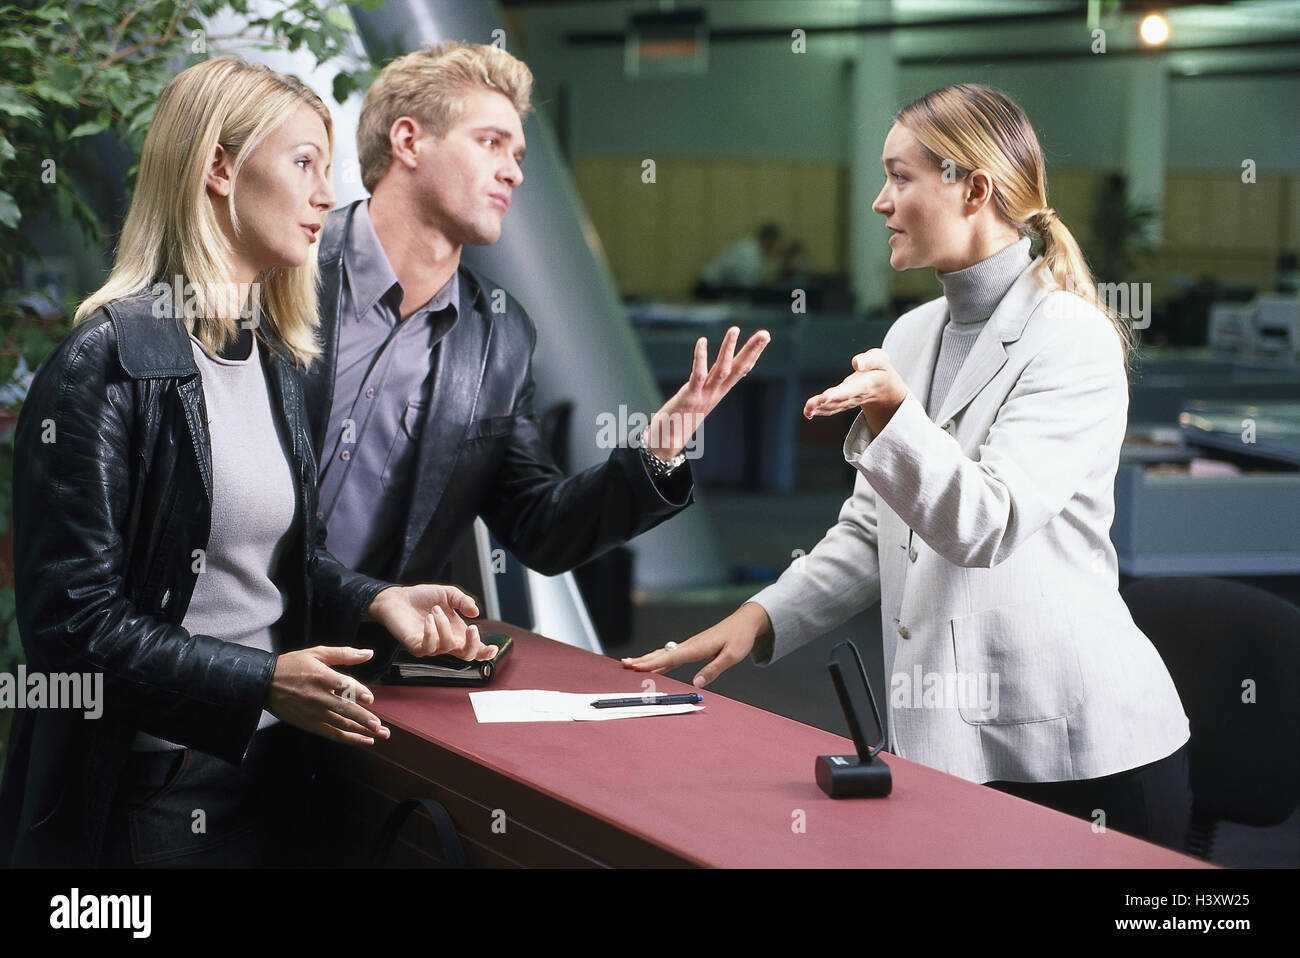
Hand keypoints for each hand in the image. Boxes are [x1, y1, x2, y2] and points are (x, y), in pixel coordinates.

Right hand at [267, 646, 388, 745]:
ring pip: (340, 725)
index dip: (358, 692)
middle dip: (364, 720)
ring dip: (361, 732)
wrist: (264, 683)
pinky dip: (348, 739)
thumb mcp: (317, 653)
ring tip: (379, 735)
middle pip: (344, 710)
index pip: (342, 685)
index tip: (370, 699)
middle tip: (380, 728)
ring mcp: (313, 712)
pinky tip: (363, 740)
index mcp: (320, 676)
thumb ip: (344, 654)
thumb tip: (368, 653)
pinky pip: (331, 733)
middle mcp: (317, 696)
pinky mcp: (308, 723)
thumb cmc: (292, 666)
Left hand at [367, 584, 497, 660]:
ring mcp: (431, 647)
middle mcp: (446, 642)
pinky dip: (431, 631)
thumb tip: (476, 612)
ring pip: (447, 646)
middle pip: (466, 655)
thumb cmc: (423, 597)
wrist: (398, 597)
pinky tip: (428, 618)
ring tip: (436, 609)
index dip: (486, 652)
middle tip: (472, 627)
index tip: (493, 648)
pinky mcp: (416, 646)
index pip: (475, 648)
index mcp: (457, 632)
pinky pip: (428, 646)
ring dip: (444, 626)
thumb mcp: (449, 594)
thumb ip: (464, 601)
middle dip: (473, 644)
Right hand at [619, 602, 771, 687]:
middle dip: (643, 660)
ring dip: (647, 659)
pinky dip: (658, 659)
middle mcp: (690, 645)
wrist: (744, 622)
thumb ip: (713, 670)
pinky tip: (652, 664)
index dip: (653, 663)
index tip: (637, 666)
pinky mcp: (693, 647)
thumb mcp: (732, 656)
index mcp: (697, 647)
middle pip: (661, 654)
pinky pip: (671, 654)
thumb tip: (696, 683)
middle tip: (624, 664)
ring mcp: (690, 645)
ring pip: (664, 653)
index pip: (670, 657)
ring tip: (631, 663)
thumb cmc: (739, 638)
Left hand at [645, 325, 770, 461]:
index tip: (764, 338)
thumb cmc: (678, 420)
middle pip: (737, 369)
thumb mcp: (697, 400)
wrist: (666, 443)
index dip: (753, 354)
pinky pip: (697, 376)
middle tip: (765, 333)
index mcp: (717, 392)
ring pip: (720, 370)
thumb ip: (703, 388)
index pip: (740, 370)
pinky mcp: (689, 398)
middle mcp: (714, 393)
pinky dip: (700, 358)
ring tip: (735, 329)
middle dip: (752, 350)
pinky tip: (702, 341)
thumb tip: (707, 377)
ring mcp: (703, 396)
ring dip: (728, 349)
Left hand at [803, 347, 907, 434]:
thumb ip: (870, 360)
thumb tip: (856, 363)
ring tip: (807, 409)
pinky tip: (808, 412)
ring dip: (819, 408)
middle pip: (840, 400)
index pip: (852, 390)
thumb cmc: (881, 371)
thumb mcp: (881, 360)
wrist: (886, 391)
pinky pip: (831, 409)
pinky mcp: (843, 403)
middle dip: (826, 402)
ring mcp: (849, 401)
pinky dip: (819, 410)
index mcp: (867, 385)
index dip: (839, 394)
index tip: (826, 396)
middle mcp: (857, 396)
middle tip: (811, 405)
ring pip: (834, 406)